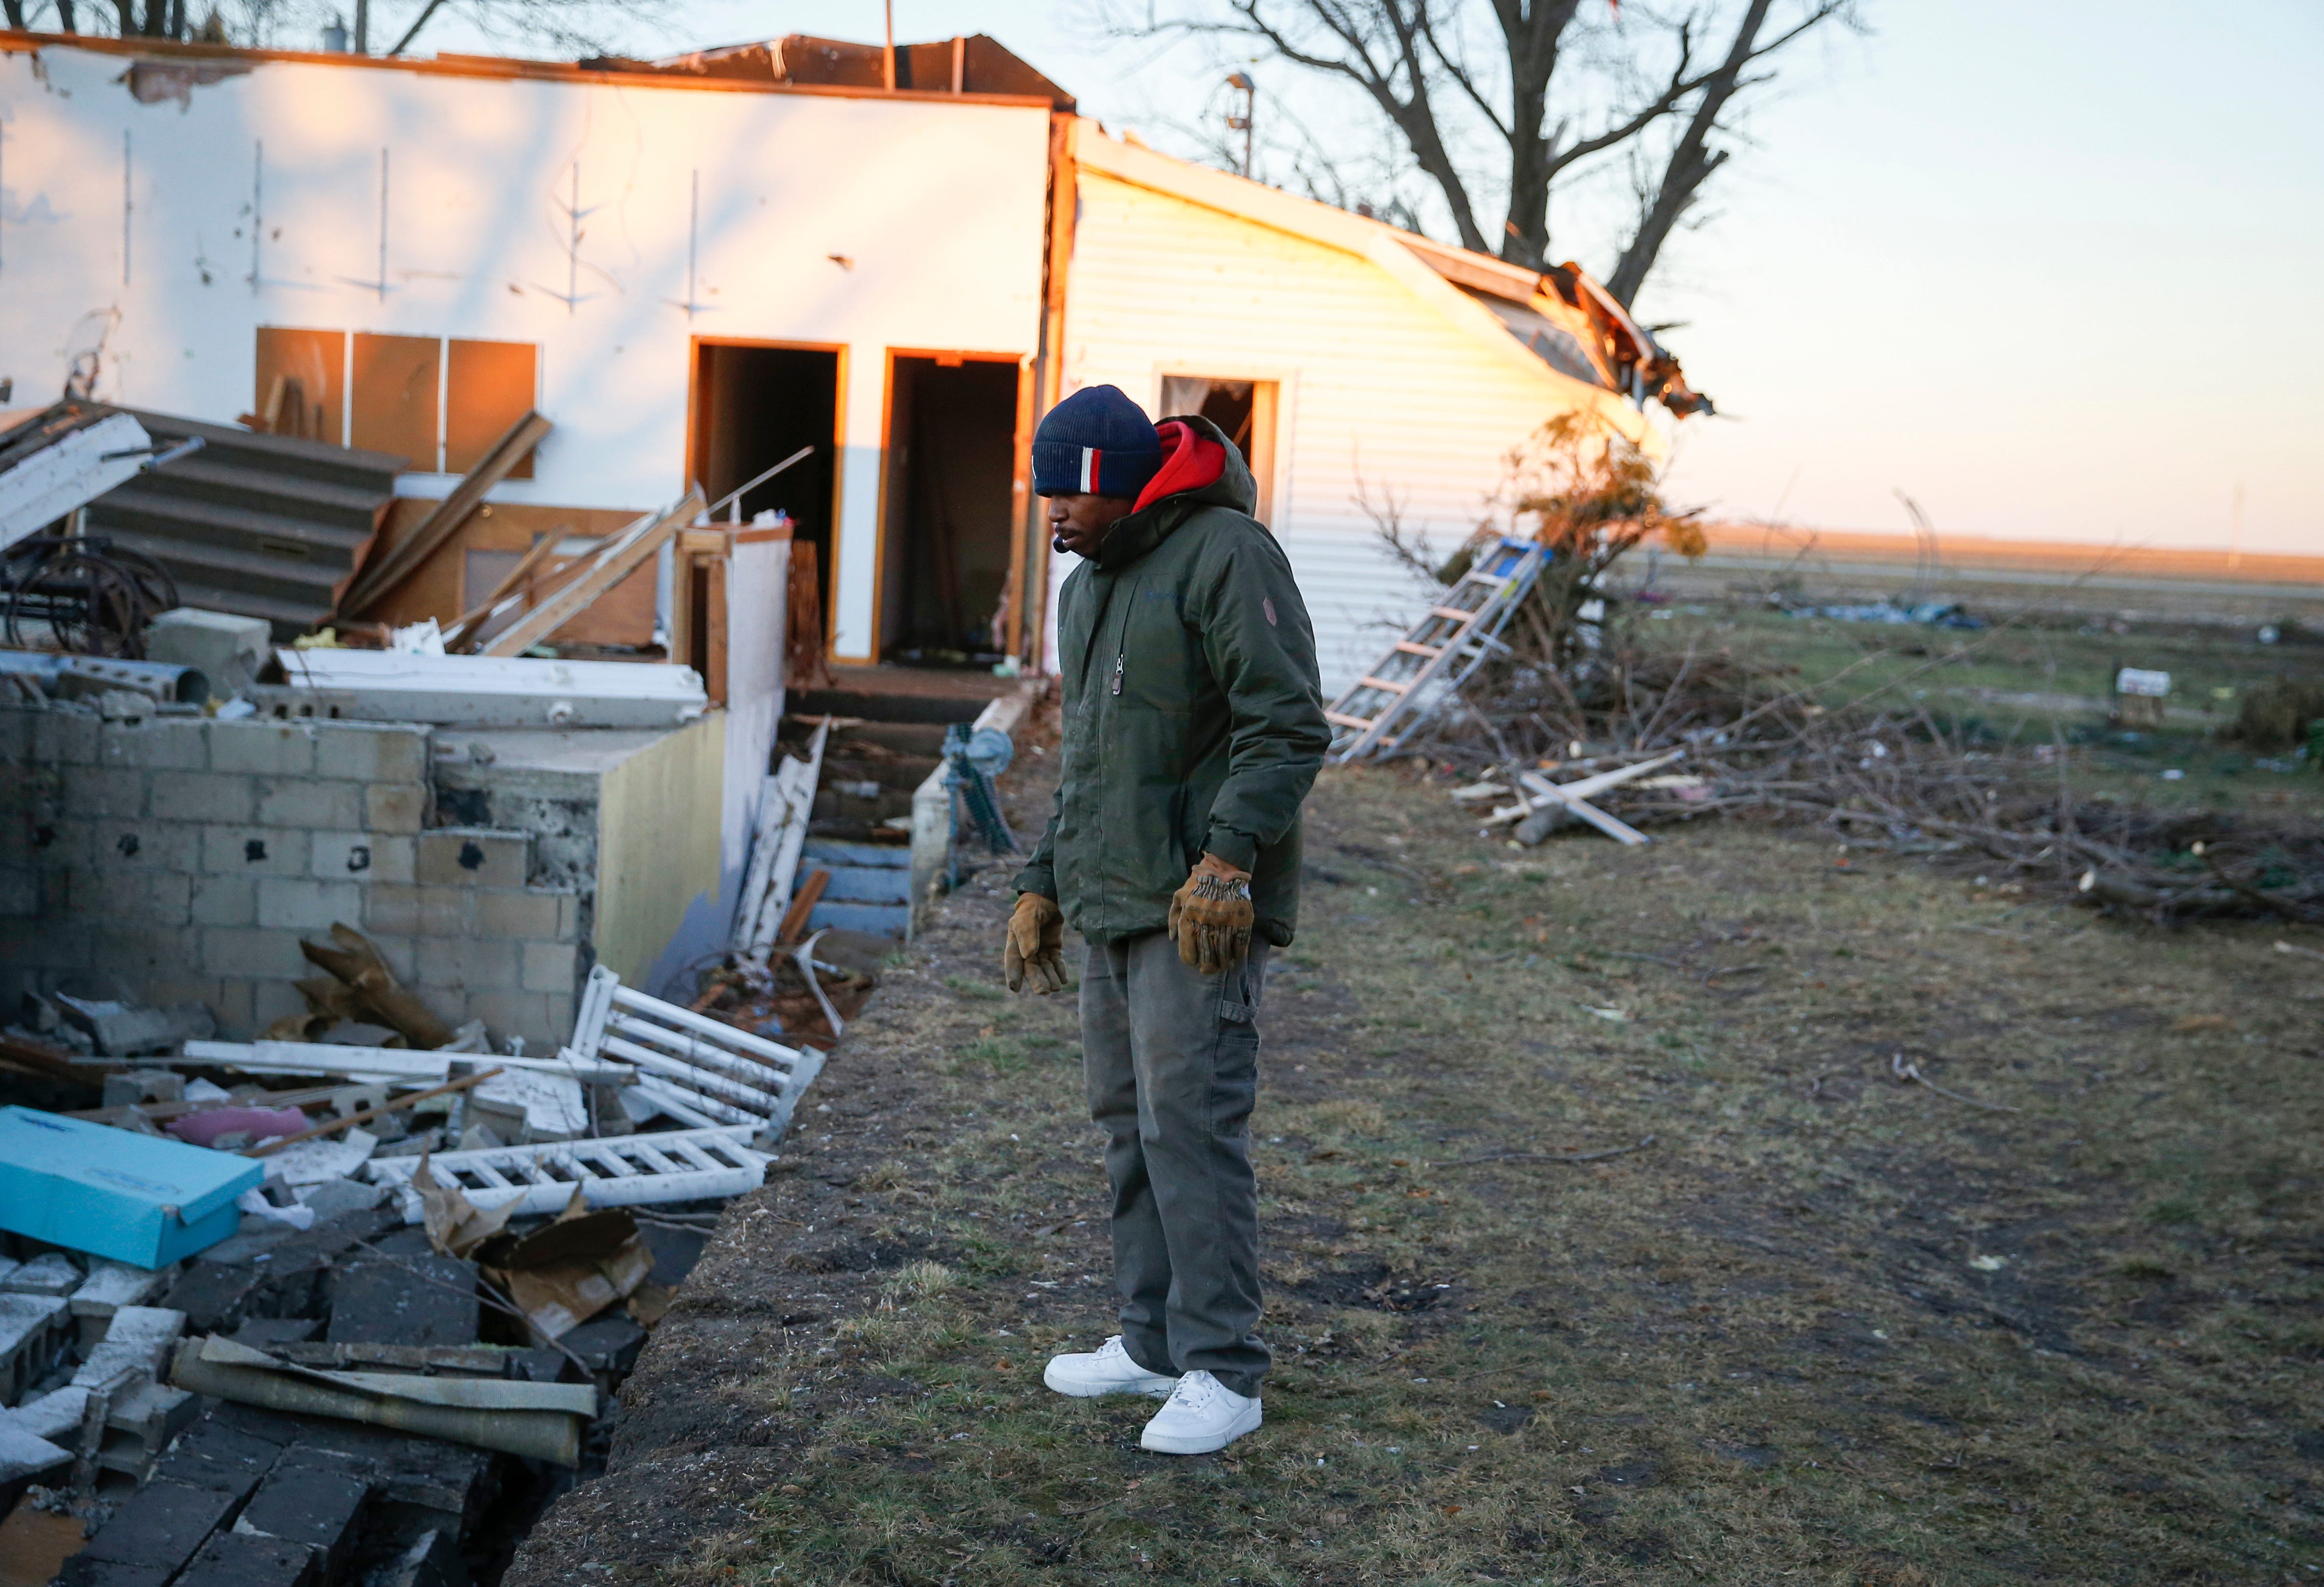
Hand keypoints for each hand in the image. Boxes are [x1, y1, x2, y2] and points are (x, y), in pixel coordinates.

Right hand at [1003, 892, 1067, 993]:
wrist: (1050, 897)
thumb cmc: (1034, 907)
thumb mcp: (1028, 918)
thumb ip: (1028, 935)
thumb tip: (1029, 955)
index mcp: (1015, 942)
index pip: (1013, 960)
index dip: (1013, 974)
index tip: (1014, 988)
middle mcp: (1027, 949)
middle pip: (1031, 968)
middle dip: (1037, 980)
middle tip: (1043, 992)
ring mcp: (1041, 949)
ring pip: (1045, 968)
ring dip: (1050, 978)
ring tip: (1056, 988)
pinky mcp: (1054, 948)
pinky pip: (1056, 962)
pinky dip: (1059, 971)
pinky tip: (1063, 980)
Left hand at [1168, 852, 1253, 973]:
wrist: (1223, 868)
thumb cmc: (1198, 883)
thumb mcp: (1179, 896)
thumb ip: (1173, 918)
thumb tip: (1171, 938)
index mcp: (1189, 918)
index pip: (1188, 948)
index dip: (1190, 959)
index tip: (1193, 963)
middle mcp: (1206, 922)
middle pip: (1206, 954)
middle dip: (1207, 966)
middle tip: (1207, 971)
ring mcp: (1225, 922)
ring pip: (1223, 952)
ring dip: (1223, 963)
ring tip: (1222, 967)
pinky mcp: (1241, 920)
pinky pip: (1240, 943)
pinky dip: (1238, 953)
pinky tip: (1236, 958)